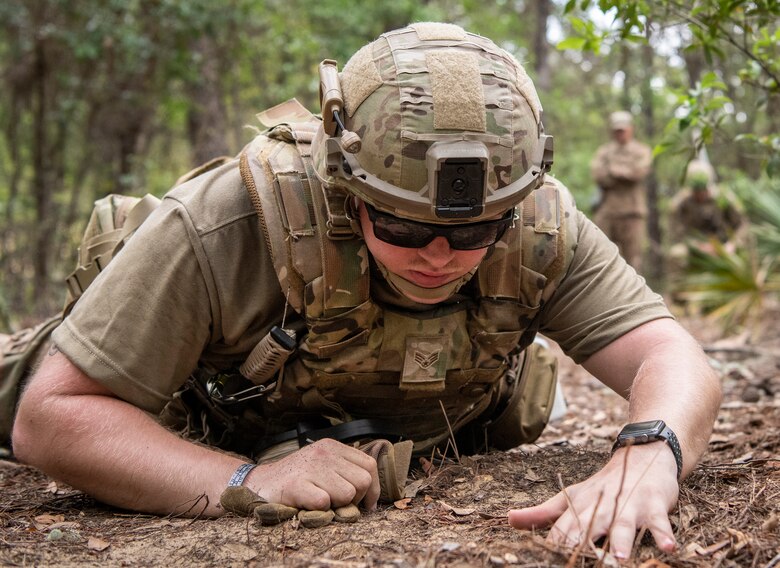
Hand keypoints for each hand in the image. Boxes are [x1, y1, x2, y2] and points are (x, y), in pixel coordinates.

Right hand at [247, 439, 379, 511]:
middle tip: (338, 503)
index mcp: (333, 447)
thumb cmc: (297, 478)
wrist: (260, 482)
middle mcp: (324, 453)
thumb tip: (373, 495)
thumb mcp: (323, 465)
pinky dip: (319, 510)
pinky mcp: (296, 485)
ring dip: (336, 505)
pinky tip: (307, 504)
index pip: (370, 465)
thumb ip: (346, 471)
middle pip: (363, 481)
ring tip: (320, 501)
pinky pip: (324, 502)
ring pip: (347, 494)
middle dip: (355, 498)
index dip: (373, 488)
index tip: (367, 504)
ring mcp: (310, 467)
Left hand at [507, 443, 678, 558]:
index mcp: (579, 507)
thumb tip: (508, 519)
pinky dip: (664, 533)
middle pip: (590, 527)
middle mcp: (602, 507)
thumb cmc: (603, 487)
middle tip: (579, 560)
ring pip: (623, 525)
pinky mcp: (653, 505)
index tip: (545, 561)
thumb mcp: (571, 497)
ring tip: (619, 558)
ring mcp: (628, 505)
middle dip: (583, 545)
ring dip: (622, 540)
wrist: (641, 456)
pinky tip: (668, 547)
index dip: (555, 547)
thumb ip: (541, 513)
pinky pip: (659, 522)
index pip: (562, 530)